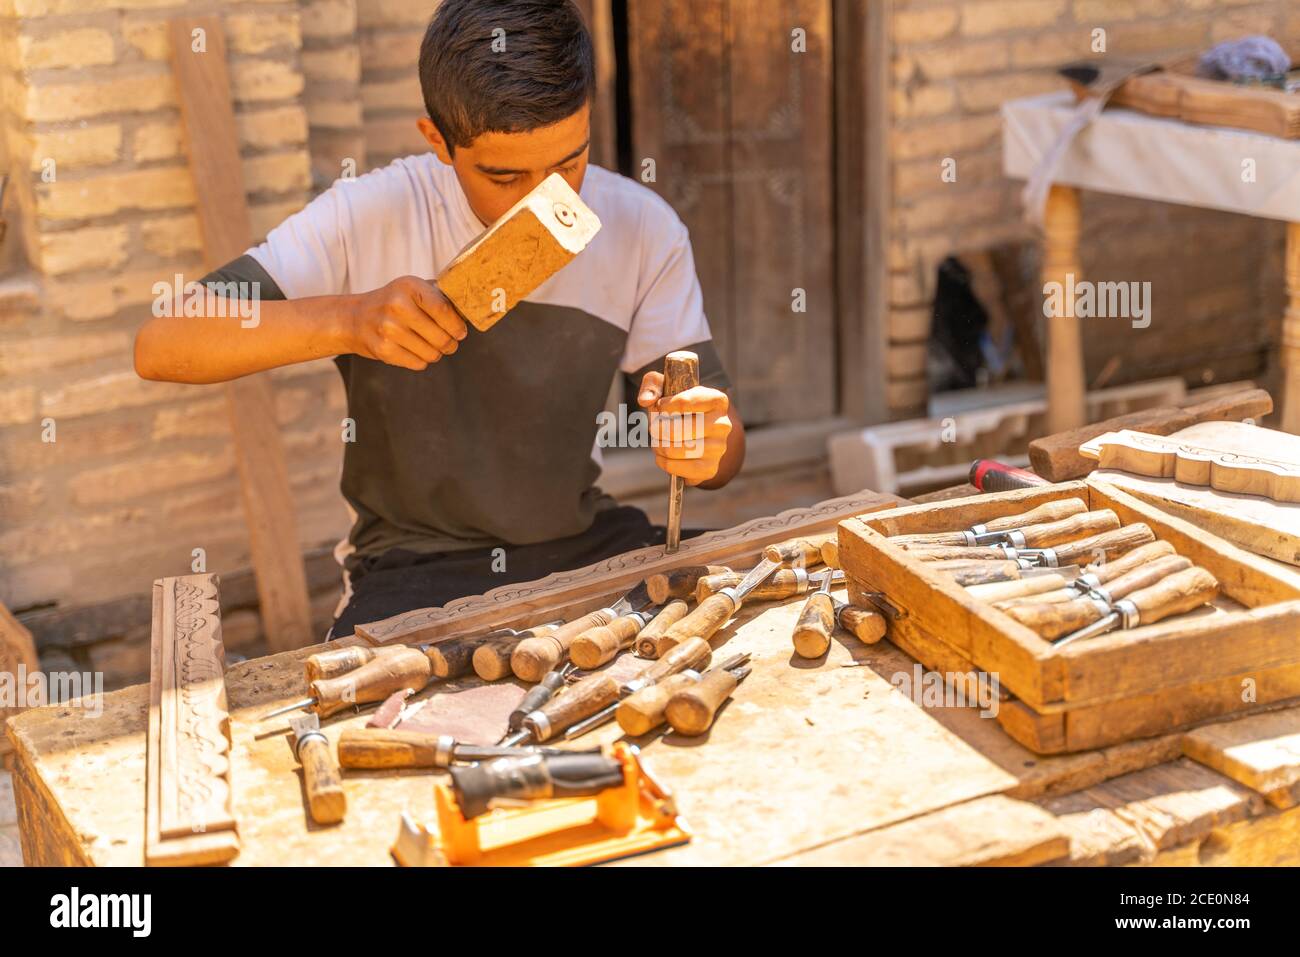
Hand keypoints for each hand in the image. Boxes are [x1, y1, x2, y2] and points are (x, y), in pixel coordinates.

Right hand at [346, 276, 467, 370]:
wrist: (356, 318)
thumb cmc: (393, 302)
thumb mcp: (413, 289)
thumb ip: (440, 295)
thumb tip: (470, 308)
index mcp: (409, 287)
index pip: (444, 311)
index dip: (457, 326)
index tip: (461, 332)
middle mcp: (397, 306)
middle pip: (442, 337)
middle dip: (450, 344)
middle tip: (449, 343)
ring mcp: (388, 329)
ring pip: (432, 353)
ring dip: (437, 353)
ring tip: (432, 346)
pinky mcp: (383, 350)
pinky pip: (419, 363)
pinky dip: (422, 360)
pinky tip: (415, 350)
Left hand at [637, 372, 732, 485]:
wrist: (699, 434)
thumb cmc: (680, 408)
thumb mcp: (668, 387)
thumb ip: (653, 384)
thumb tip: (646, 400)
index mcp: (717, 400)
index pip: (683, 403)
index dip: (663, 407)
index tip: (659, 407)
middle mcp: (722, 424)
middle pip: (675, 430)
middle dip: (657, 429)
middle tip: (655, 428)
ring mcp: (718, 448)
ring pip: (674, 450)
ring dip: (659, 446)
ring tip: (659, 441)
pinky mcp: (710, 469)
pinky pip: (678, 468)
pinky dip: (665, 463)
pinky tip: (664, 456)